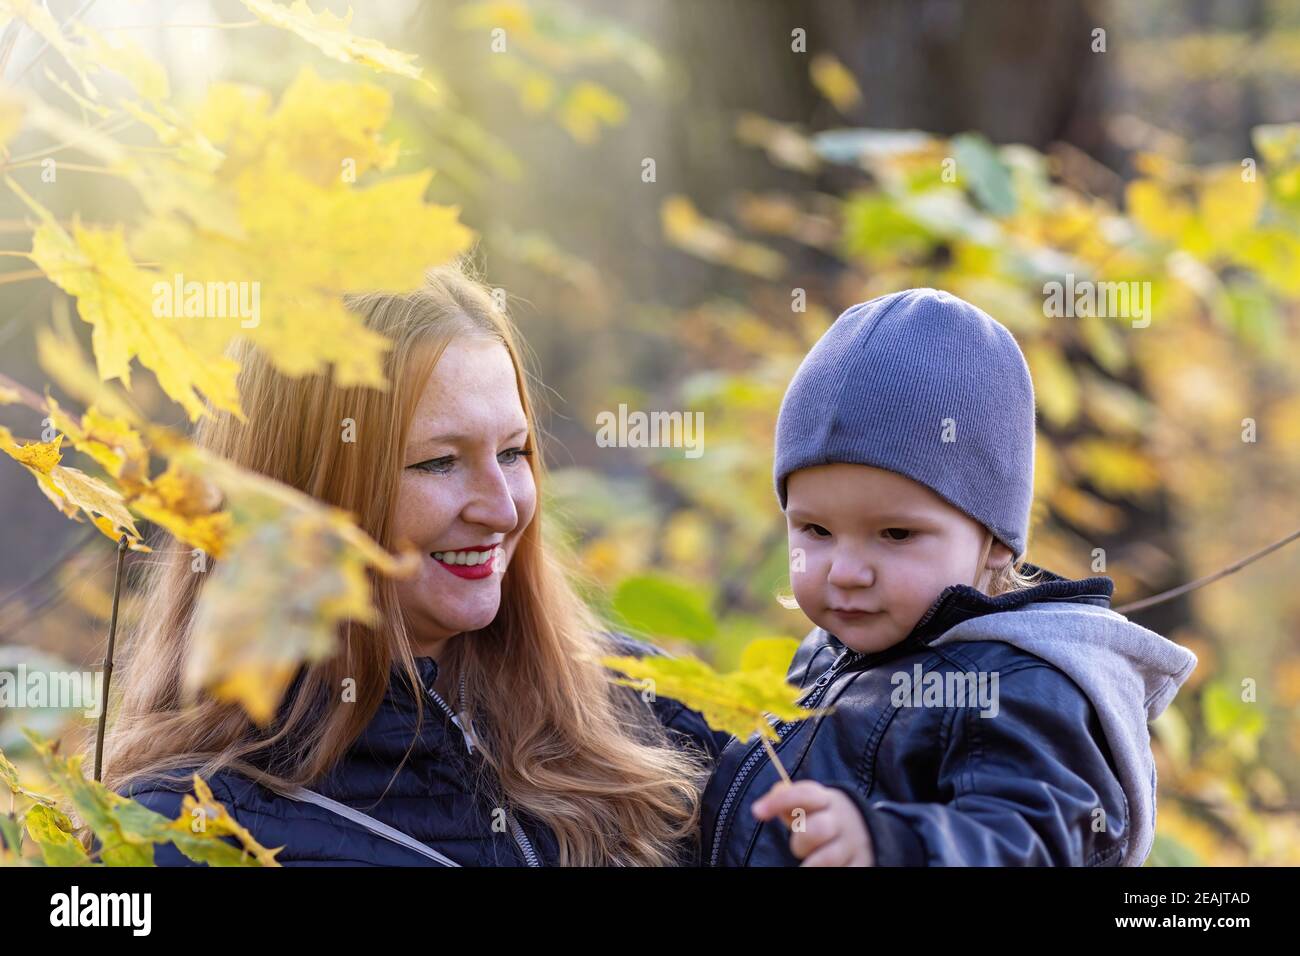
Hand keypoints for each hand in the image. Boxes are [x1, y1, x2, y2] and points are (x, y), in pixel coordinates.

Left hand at [752, 780, 874, 865]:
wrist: (868, 832)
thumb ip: (791, 806)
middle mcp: (843, 820)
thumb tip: (762, 808)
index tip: (757, 811)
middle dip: (800, 843)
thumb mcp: (813, 807)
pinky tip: (820, 869)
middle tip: (799, 847)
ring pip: (827, 859)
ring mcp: (854, 844)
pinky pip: (843, 872)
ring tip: (809, 865)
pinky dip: (824, 873)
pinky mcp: (862, 863)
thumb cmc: (826, 818)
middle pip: (817, 830)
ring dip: (810, 866)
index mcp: (828, 800)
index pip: (803, 794)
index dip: (778, 800)